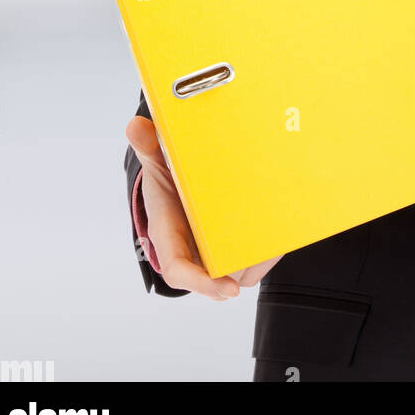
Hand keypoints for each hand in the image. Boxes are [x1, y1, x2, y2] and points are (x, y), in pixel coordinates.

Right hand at [126, 116, 282, 298]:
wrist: (179, 183)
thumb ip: (148, 145)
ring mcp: (214, 251)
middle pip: (217, 274)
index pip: (180, 269)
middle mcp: (192, 249)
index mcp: (168, 234)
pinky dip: (266, 253)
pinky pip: (251, 260)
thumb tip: (135, 126)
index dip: (201, 282)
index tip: (227, 288)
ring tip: (275, 243)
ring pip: (239, 269)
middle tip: (262, 258)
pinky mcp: (232, 245)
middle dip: (240, 272)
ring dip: (257, 262)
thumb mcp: (157, 162)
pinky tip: (279, 240)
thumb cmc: (168, 181)